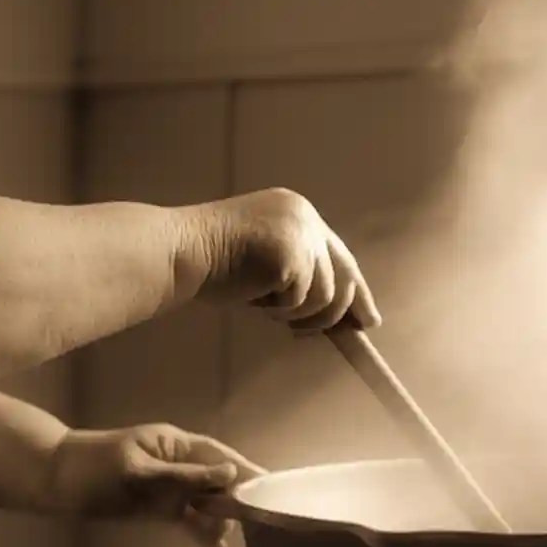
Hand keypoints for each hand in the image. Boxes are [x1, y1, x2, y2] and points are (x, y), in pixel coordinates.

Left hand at [50, 424, 264, 546]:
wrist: (51, 482)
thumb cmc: (93, 469)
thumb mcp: (140, 472)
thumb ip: (185, 477)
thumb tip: (231, 472)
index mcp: (175, 445)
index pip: (218, 455)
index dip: (245, 470)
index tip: (271, 487)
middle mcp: (177, 464)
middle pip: (216, 481)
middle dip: (233, 502)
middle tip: (246, 525)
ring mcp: (167, 487)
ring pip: (204, 503)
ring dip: (217, 521)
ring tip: (222, 543)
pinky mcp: (156, 507)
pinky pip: (187, 518)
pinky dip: (200, 532)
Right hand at [178, 188, 381, 332]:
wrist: (178, 251)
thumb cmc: (212, 264)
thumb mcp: (265, 265)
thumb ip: (299, 277)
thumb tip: (336, 316)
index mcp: (297, 212)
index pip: (338, 255)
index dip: (358, 289)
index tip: (369, 318)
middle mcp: (305, 217)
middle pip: (345, 275)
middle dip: (346, 312)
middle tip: (353, 333)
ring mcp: (300, 234)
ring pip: (326, 297)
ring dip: (298, 315)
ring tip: (263, 306)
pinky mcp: (291, 256)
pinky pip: (302, 302)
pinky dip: (279, 311)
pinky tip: (253, 298)